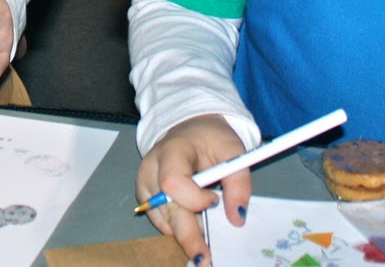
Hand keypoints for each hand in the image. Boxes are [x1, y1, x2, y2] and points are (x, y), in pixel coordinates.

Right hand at [136, 115, 250, 265]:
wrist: (191, 129)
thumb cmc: (210, 138)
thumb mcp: (233, 150)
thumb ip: (239, 182)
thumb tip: (238, 218)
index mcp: (171, 151)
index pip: (173, 183)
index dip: (194, 199)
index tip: (215, 200)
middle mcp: (151, 168)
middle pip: (165, 209)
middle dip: (188, 236)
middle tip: (205, 258)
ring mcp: (145, 184)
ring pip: (163, 220)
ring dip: (186, 231)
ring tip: (205, 232)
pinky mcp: (146, 197)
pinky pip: (161, 221)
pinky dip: (179, 227)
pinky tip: (195, 222)